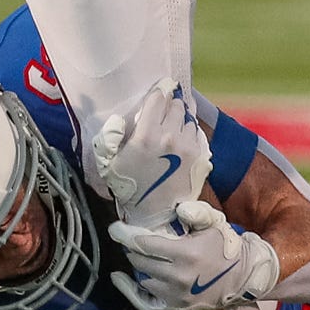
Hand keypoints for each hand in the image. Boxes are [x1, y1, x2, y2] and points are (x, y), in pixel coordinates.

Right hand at [91, 79, 210, 230]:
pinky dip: (190, 129)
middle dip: (168, 104)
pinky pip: (197, 130)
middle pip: (175, 104)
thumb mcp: (108, 164)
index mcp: (147, 135)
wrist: (155, 215)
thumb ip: (109, 138)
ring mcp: (188, 146)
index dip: (155, 94)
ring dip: (180, 116)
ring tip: (171, 124)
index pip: (157, 98)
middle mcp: (170, 136)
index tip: (155, 94)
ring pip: (188, 115)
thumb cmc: (129, 187)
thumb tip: (117, 118)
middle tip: (161, 111)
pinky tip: (181, 136)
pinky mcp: (200, 155)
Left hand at [108, 201, 280, 309]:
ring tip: (139, 254)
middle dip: (132, 248)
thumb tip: (180, 211)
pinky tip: (119, 278)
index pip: (144, 244)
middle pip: (140, 261)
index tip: (114, 228)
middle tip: (131, 239)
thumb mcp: (215, 222)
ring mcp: (177, 296)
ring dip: (138, 265)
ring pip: (142, 278)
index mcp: (187, 253)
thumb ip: (197, 213)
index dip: (125, 234)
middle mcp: (179, 277)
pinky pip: (144, 302)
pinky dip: (129, 291)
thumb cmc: (225, 245)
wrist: (244, 276)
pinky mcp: (177, 309)